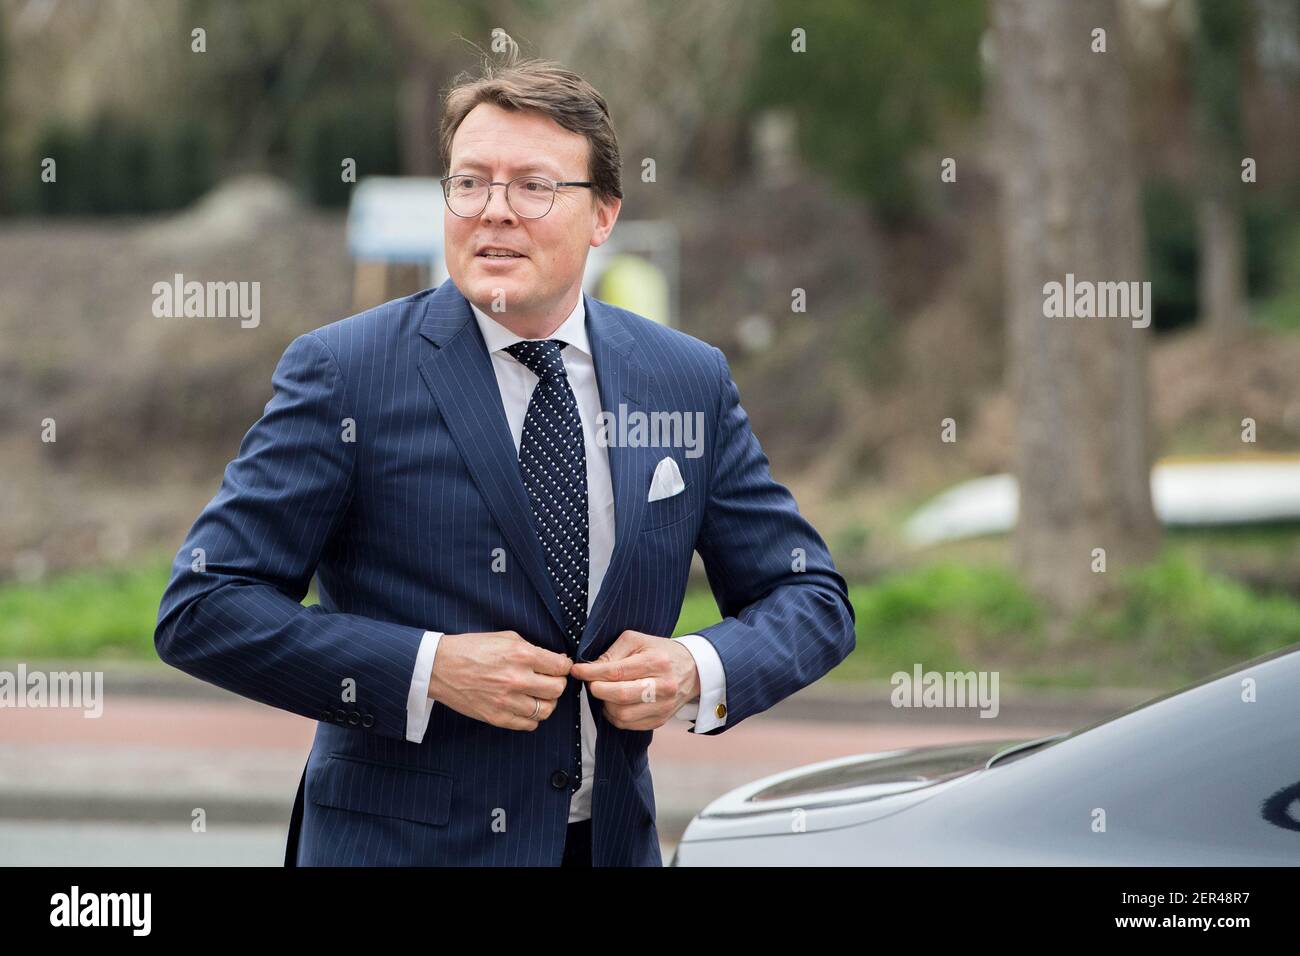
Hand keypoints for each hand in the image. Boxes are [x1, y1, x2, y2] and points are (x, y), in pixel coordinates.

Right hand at [428, 631, 571, 730]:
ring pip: (546, 710)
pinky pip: (529, 724)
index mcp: (521, 655)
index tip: (559, 666)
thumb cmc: (471, 649)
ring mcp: (507, 701)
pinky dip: (532, 717)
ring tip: (537, 695)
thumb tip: (554, 659)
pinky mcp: (497, 717)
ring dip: (546, 702)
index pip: (560, 666)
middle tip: (548, 680)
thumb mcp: (505, 637)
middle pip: (557, 689)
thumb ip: (531, 648)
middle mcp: (517, 679)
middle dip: (557, 684)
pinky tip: (525, 706)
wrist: (440, 666)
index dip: (563, 666)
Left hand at [569, 630, 699, 729]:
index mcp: (657, 662)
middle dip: (597, 690)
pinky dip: (615, 716)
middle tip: (591, 683)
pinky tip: (614, 704)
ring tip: (605, 693)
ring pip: (622, 714)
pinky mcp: (660, 720)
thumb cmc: (660, 651)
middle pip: (620, 695)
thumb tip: (590, 668)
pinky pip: (629, 725)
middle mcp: (663, 686)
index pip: (617, 671)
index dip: (593, 673)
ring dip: (605, 705)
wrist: (693, 669)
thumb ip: (613, 652)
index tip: (577, 671)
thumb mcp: (638, 640)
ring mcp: (663, 706)